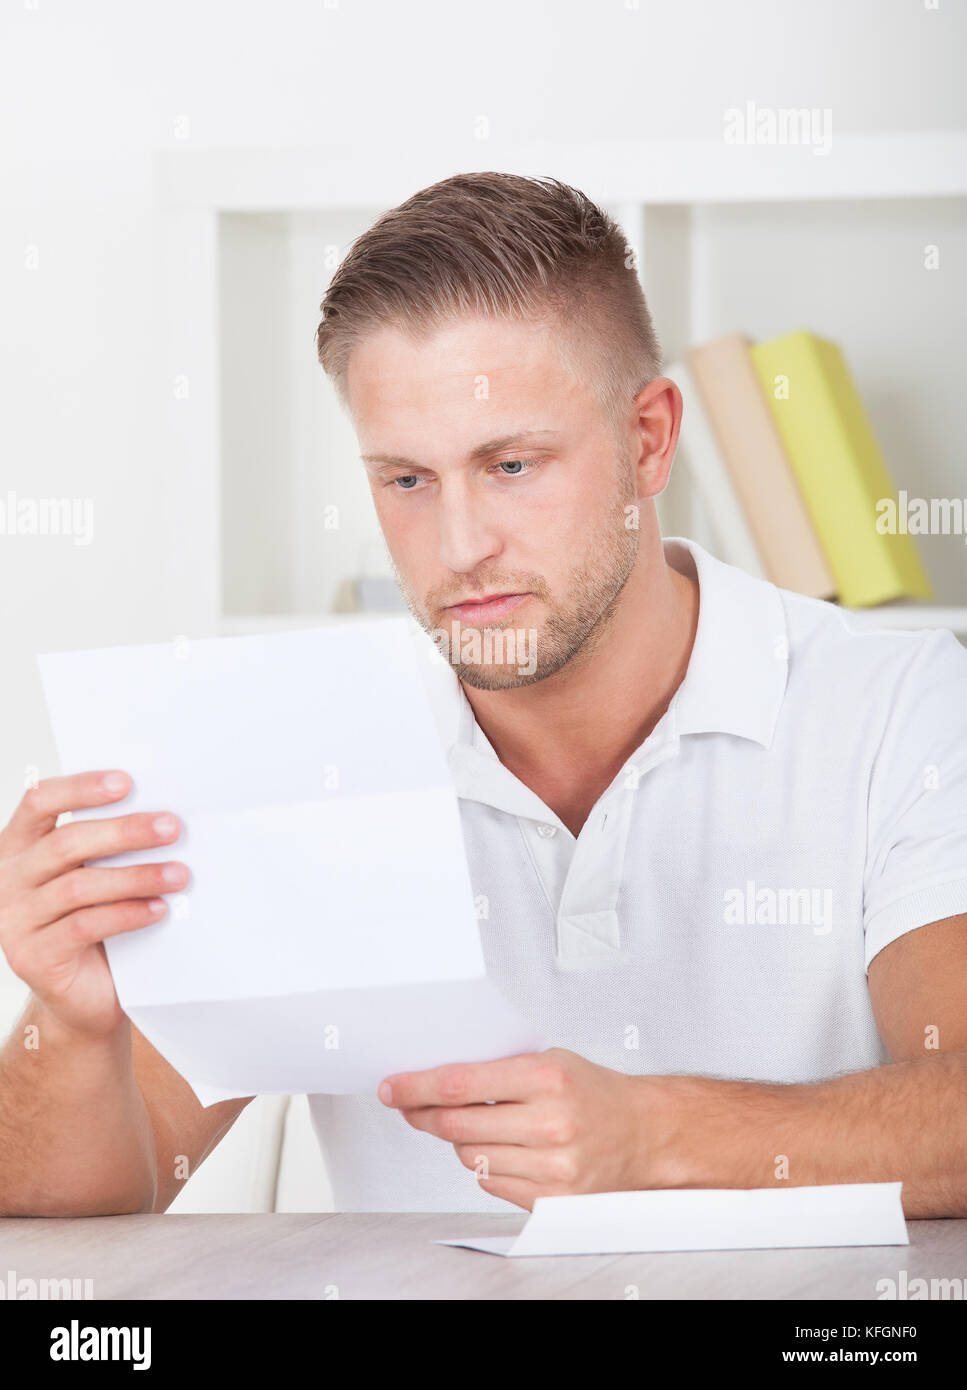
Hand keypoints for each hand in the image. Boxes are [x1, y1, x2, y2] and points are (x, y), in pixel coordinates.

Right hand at [0, 772, 188, 1040]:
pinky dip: (127, 914)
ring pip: (78, 886)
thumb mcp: (96, 875)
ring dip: (136, 876)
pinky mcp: (31, 957)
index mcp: (17, 846)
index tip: (127, 782)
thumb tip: (159, 812)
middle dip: (124, 832)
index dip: (80, 788)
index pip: (39, 802)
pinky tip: (159, 910)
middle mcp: (6, 879)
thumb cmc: (97, 923)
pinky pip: (84, 926)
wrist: (86, 995)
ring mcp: (13, 920)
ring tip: (179, 874)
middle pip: (65, 843)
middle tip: (172, 828)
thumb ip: (107, 846)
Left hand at [378, 1046, 664, 1209]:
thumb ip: (497, 1070)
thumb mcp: (548, 1060)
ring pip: (468, 1156)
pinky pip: (489, 1183)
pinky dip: (486, 1166)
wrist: (642, 1133)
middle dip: (424, 1114)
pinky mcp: (551, 1199)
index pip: (460, 1084)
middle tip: (411, 1106)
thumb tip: (434, 1081)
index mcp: (547, 1078)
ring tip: (484, 1124)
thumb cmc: (593, 1092)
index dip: (416, 1086)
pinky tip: (507, 1149)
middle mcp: (549, 1123)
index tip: (392, 1088)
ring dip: (462, 1140)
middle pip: (455, 1124)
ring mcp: (551, 1166)